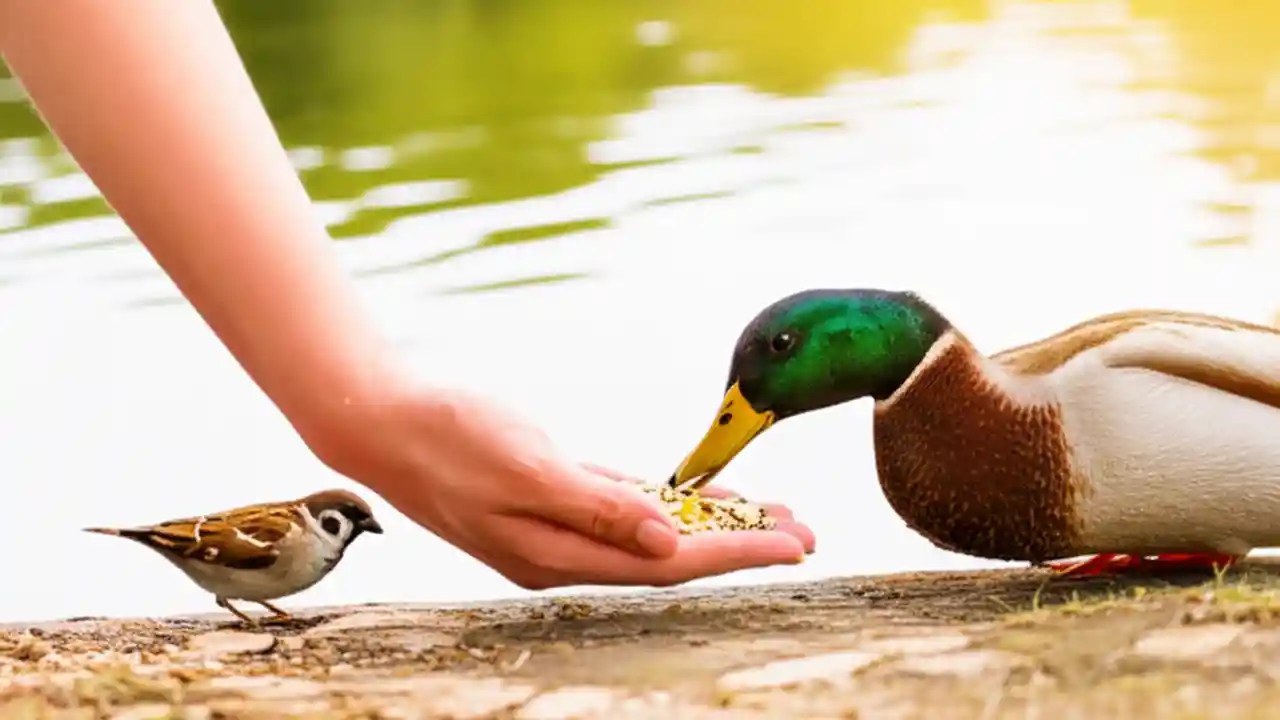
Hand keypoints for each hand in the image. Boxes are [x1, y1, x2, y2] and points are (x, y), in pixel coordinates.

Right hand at [311, 380, 815, 589]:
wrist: (379, 416)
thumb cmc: (446, 436)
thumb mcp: (525, 467)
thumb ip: (596, 505)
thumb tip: (665, 540)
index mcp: (557, 554)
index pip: (668, 563)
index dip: (737, 552)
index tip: (796, 542)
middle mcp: (561, 550)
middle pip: (670, 555)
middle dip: (741, 542)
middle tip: (807, 529)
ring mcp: (554, 524)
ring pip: (651, 531)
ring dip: (711, 522)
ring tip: (771, 512)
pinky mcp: (549, 493)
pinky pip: (623, 505)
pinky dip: (665, 501)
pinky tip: (699, 495)